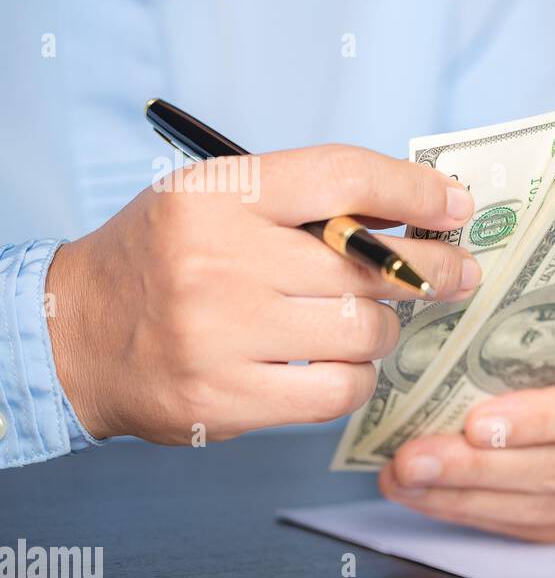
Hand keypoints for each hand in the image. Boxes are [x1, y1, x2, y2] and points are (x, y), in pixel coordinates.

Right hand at [46, 145, 480, 443]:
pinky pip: (339, 391)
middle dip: (429, 273)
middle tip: (456, 276)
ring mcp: (219, 335)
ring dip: (384, 331)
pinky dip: (356, 379)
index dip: (414, 191)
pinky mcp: (226, 400)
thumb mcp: (216, 204)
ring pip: (363, 332)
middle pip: (367, 265)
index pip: (341, 177)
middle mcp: (217, 260)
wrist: (74, 335)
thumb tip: (415, 214)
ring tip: (368, 325)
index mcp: (217, 196)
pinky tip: (341, 367)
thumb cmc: (165, 261)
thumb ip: (303, 203)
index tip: (456, 206)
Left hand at [378, 341, 554, 541]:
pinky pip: (528, 528)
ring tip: (403, 478)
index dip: (541, 420)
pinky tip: (426, 495)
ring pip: (540, 508)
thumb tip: (436, 344)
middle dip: (476, 468)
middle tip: (411, 459)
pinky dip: (470, 512)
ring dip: (461, 497)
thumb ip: (527, 338)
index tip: (474, 423)